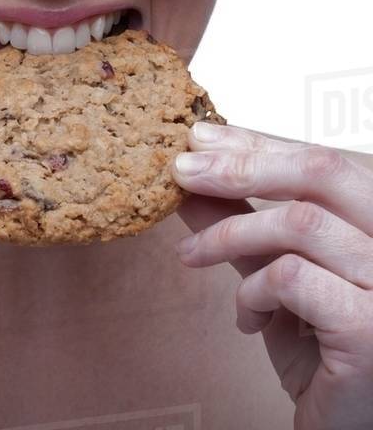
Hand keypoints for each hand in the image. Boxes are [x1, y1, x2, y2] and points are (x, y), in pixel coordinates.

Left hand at [171, 122, 372, 429]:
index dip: (261, 142)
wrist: (347, 425)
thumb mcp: (275, 275)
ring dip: (229, 235)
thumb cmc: (322, 349)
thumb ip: (242, 226)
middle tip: (182, 170)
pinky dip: (254, 290)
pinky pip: (293, 278)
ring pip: (299, 223)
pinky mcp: (370, 328)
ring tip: (193, 258)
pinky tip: (249, 319)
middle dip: (242, 164)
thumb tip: (190, 180)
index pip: (327, 161)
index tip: (203, 137)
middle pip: (323, 171)